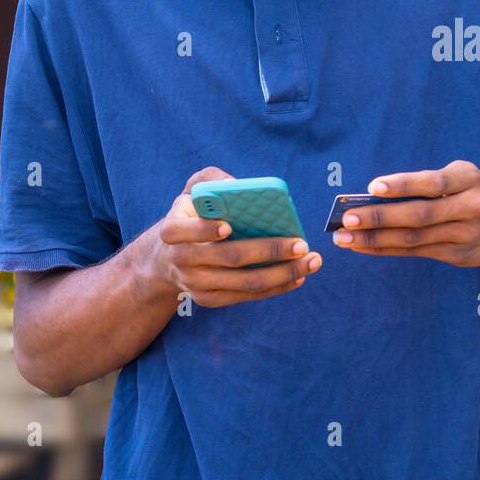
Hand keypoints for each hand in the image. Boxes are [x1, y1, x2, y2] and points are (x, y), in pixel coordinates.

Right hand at [148, 166, 321, 307]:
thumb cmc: (192, 215)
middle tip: (301, 244)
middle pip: (229, 258)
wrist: (169, 258)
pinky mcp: (210, 300)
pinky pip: (248, 295)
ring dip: (282, 273)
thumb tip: (235, 184)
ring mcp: (196, 284)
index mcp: (173, 230)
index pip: (180, 231)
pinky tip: (299, 275)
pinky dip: (276, 287)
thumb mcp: (192, 191)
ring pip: (244, 282)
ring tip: (311, 261)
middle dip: (268, 251)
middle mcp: (181, 260)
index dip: (203, 230)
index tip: (229, 226)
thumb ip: (209, 179)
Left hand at [331, 160, 479, 267]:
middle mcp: (471, 208)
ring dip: (376, 239)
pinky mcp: (459, 257)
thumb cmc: (477, 190)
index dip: (404, 185)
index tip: (373, 187)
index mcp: (471, 180)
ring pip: (414, 239)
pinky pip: (417, 253)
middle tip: (347, 219)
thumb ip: (429, 183)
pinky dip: (387, 249)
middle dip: (380, 218)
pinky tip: (364, 247)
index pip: (434, 183)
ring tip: (345, 237)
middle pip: (420, 216)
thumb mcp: (464, 175)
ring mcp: (466, 236)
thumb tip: (376, 194)